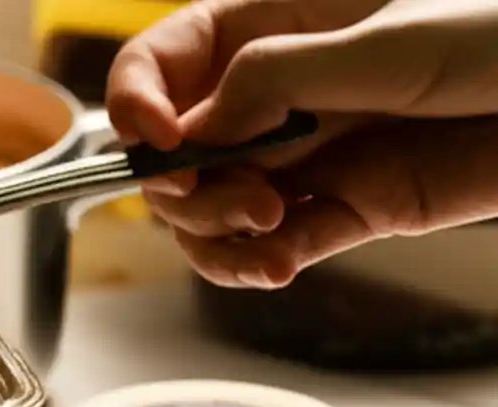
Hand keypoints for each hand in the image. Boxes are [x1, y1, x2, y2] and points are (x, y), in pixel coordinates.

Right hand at [107, 0, 497, 288]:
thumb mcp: (383, 44)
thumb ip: (276, 83)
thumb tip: (195, 130)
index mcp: (270, 27)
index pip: (164, 64)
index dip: (137, 100)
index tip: (155, 138)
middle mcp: (273, 97)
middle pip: (175, 154)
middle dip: (186, 186)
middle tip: (243, 197)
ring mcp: (304, 158)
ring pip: (209, 212)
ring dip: (217, 234)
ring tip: (269, 233)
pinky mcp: (342, 209)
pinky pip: (270, 247)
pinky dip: (258, 264)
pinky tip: (278, 266)